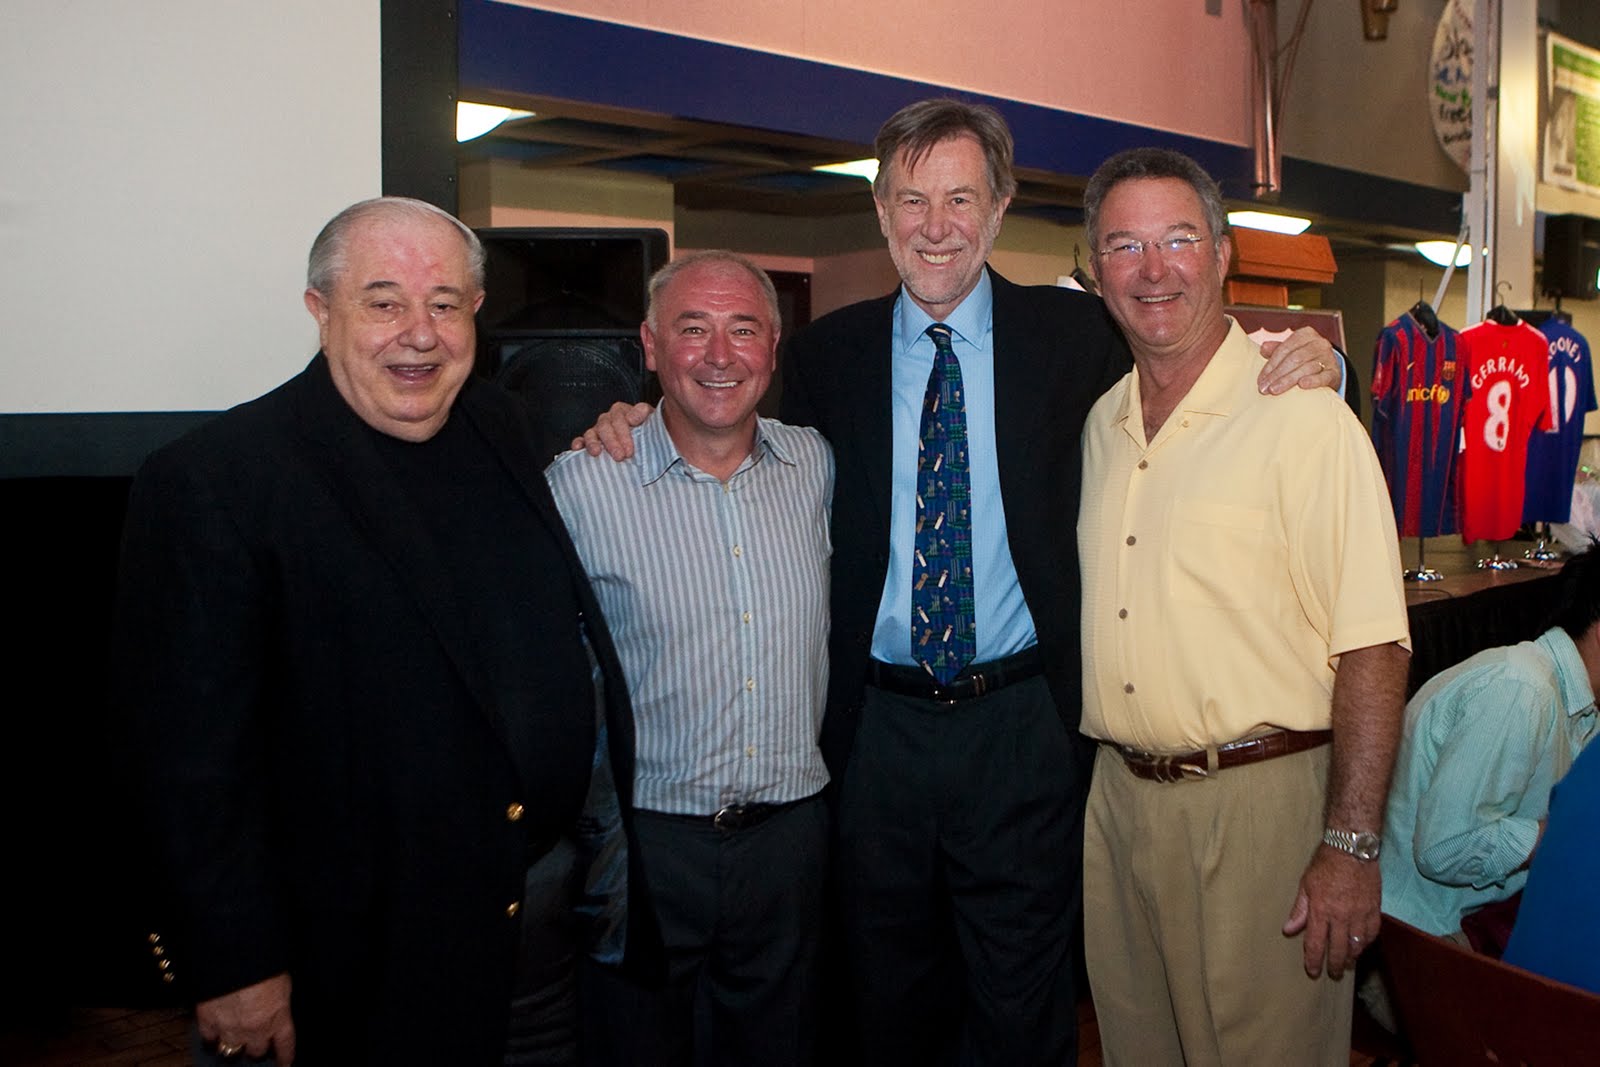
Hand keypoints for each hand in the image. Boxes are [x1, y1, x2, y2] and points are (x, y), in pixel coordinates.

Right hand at [196, 973, 295, 1063]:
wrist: (236, 955)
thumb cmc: (265, 963)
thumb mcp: (283, 983)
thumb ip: (279, 1002)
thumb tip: (277, 1007)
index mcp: (278, 1018)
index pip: (285, 1046)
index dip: (285, 1057)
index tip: (285, 1064)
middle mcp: (255, 1030)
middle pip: (256, 1051)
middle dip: (257, 1046)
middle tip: (255, 1040)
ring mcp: (230, 1028)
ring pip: (231, 1050)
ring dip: (233, 1044)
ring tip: (233, 1038)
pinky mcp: (209, 1022)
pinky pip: (209, 1039)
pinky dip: (211, 1037)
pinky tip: (212, 1034)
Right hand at [569, 401, 652, 458]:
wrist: (648, 442)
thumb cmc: (649, 431)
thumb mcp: (651, 420)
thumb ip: (643, 413)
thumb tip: (632, 417)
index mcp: (622, 411)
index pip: (619, 417)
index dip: (623, 434)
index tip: (630, 451)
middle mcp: (608, 419)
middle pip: (605, 426)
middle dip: (611, 442)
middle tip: (619, 456)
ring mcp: (598, 430)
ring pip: (591, 432)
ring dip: (593, 442)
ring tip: (597, 453)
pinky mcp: (590, 441)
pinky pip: (581, 440)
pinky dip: (578, 443)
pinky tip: (577, 449)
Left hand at [1258, 327, 1339, 394]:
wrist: (1328, 369)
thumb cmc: (1304, 360)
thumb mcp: (1290, 351)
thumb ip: (1277, 349)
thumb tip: (1263, 348)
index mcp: (1305, 334)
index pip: (1285, 349)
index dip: (1271, 365)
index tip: (1260, 380)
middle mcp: (1319, 343)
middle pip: (1294, 359)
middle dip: (1277, 374)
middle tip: (1264, 389)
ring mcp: (1328, 357)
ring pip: (1306, 368)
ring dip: (1288, 380)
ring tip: (1275, 390)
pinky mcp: (1335, 372)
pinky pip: (1324, 376)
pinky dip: (1313, 381)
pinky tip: (1302, 385)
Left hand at [1282, 846, 1379, 979]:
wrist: (1351, 849)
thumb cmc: (1325, 864)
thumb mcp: (1305, 885)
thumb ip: (1299, 910)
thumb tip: (1288, 930)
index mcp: (1321, 910)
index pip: (1315, 944)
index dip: (1313, 961)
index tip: (1312, 972)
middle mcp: (1341, 916)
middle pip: (1338, 950)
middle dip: (1334, 965)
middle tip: (1332, 974)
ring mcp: (1360, 914)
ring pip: (1357, 946)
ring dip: (1351, 957)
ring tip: (1346, 964)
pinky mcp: (1374, 910)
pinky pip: (1372, 934)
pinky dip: (1366, 943)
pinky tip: (1361, 947)